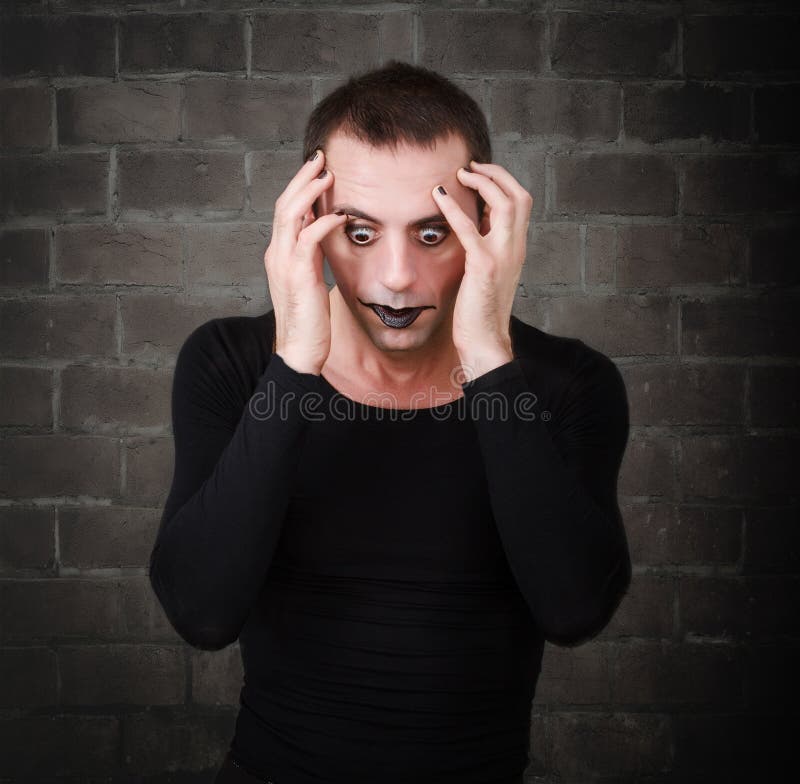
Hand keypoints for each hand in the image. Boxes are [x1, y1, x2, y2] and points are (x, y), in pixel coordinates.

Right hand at [264, 149, 347, 375]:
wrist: (299, 349)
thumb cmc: (309, 319)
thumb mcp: (310, 280)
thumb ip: (312, 256)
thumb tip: (324, 236)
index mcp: (279, 254)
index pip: (286, 210)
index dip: (299, 187)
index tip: (316, 169)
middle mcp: (276, 254)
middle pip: (284, 204)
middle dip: (302, 178)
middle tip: (321, 158)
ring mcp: (284, 263)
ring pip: (290, 215)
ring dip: (310, 191)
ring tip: (328, 174)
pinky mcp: (297, 276)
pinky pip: (308, 239)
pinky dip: (323, 222)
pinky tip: (340, 215)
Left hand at [432, 160, 532, 379]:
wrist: (486, 339)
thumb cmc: (481, 309)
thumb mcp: (488, 272)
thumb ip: (486, 248)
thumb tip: (474, 227)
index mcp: (516, 248)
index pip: (521, 203)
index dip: (503, 183)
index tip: (480, 176)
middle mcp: (515, 247)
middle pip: (520, 196)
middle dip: (497, 174)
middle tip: (470, 168)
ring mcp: (502, 256)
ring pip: (506, 204)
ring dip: (483, 183)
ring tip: (460, 175)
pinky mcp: (483, 266)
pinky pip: (470, 229)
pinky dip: (454, 208)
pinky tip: (438, 196)